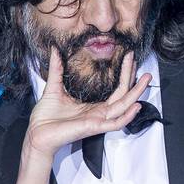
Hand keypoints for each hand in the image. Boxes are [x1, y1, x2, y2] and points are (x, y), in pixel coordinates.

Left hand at [24, 47, 150, 160]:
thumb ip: (57, 69)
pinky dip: (127, 116)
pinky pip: (115, 123)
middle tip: (139, 62)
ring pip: (124, 107)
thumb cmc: (45, 116)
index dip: (123, 73)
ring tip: (146, 79)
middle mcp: (99, 113)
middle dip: (133, 79)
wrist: (37, 133)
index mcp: (93, 105)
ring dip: (136, 93)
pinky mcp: (93, 127)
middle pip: (123, 95)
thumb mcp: (53, 87)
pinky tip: (135, 105)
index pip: (115, 89)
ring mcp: (98, 120)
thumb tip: (55, 50)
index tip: (128, 57)